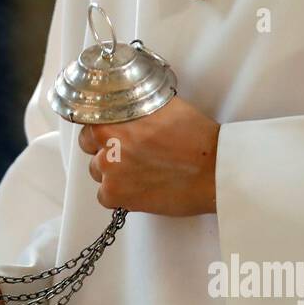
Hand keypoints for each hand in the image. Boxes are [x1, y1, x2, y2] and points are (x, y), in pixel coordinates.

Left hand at [79, 97, 219, 215]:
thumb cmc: (196, 139)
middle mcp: (108, 140)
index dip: (102, 131)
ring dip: (113, 174)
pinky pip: (105, 197)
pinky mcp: (114, 193)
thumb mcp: (166, 108)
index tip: (112, 137)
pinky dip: (119, 196)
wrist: (213, 170)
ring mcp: (109, 168)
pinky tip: (141, 189)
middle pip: (90, 148)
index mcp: (117, 116)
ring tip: (142, 173)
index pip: (91, 122)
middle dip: (106, 151)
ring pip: (98, 173)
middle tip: (131, 156)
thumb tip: (125, 112)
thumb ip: (137, 110)